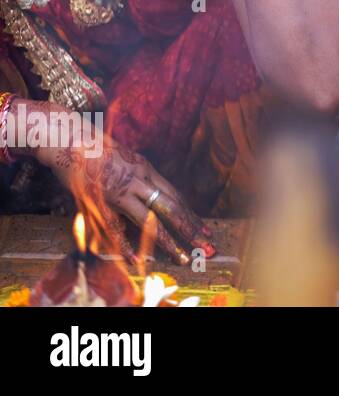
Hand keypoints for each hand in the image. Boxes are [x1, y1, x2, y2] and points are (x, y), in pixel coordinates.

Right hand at [44, 130, 213, 265]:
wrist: (70, 139)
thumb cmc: (97, 149)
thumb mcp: (127, 159)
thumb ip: (139, 177)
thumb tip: (149, 191)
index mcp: (146, 171)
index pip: (175, 196)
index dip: (190, 214)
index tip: (204, 228)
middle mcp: (139, 182)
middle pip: (171, 208)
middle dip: (191, 229)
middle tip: (208, 245)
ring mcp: (120, 193)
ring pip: (150, 221)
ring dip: (168, 241)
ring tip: (183, 257)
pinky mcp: (100, 202)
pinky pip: (116, 228)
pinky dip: (126, 245)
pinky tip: (138, 259)